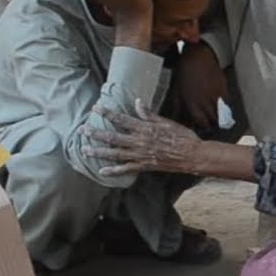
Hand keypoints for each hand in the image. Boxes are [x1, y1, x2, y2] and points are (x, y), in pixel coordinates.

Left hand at [83, 99, 204, 176]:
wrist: (193, 156)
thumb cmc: (182, 137)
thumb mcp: (166, 122)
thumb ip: (149, 114)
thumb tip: (137, 103)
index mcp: (145, 128)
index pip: (121, 119)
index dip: (107, 113)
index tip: (96, 108)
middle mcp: (139, 142)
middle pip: (112, 137)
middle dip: (96, 133)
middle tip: (82, 130)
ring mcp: (140, 155)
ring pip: (114, 154)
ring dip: (98, 152)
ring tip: (85, 150)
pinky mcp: (144, 166)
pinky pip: (125, 169)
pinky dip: (113, 171)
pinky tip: (102, 172)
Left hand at [171, 43, 227, 131]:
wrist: (198, 57)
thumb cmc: (184, 72)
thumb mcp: (176, 91)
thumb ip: (177, 107)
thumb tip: (175, 120)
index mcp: (191, 103)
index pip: (200, 123)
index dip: (201, 127)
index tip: (200, 128)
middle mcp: (204, 102)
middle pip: (212, 121)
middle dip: (210, 124)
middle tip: (208, 124)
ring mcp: (216, 96)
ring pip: (220, 115)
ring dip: (217, 118)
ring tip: (213, 118)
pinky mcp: (224, 90)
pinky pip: (226, 105)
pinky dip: (224, 108)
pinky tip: (218, 106)